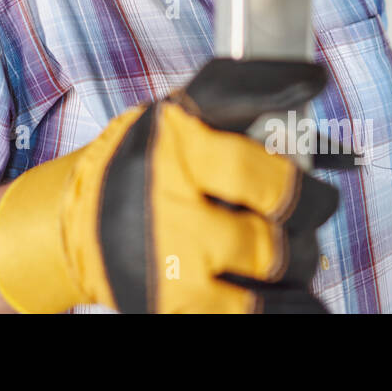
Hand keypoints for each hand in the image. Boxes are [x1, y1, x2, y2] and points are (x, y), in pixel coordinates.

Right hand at [0, 58, 338, 312]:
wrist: (72, 229)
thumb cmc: (135, 168)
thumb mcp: (165, 122)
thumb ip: (224, 103)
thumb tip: (303, 80)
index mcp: (167, 140)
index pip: (233, 97)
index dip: (281, 84)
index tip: (314, 80)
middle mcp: (168, 190)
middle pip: (278, 192)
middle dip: (312, 200)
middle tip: (319, 202)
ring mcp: (173, 251)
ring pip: (276, 255)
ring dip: (300, 254)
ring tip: (297, 250)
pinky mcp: (175, 302)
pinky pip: (256, 310)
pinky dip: (292, 304)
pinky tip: (302, 297)